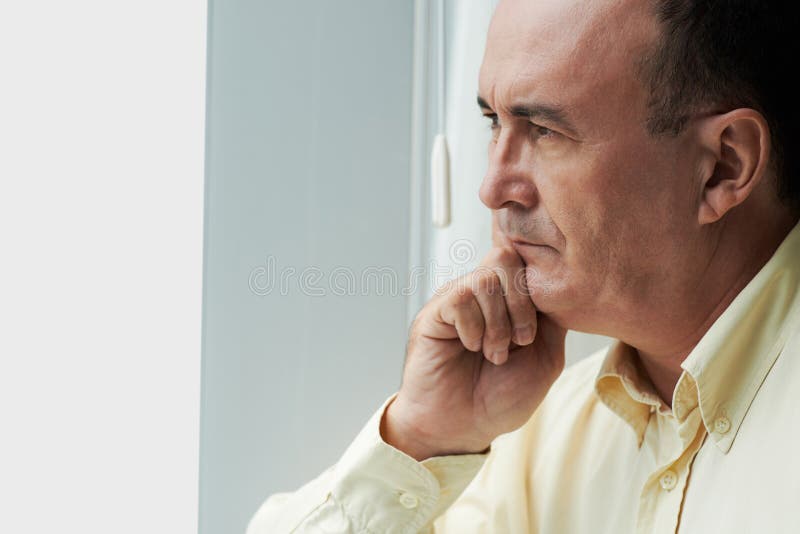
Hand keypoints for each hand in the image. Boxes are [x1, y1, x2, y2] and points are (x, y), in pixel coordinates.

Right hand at [381, 246, 566, 460]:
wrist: (464, 427)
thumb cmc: (501, 397)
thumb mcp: (546, 357)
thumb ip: (553, 317)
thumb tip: (553, 285)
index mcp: (508, 298)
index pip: (526, 261)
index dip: (538, 289)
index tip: (535, 332)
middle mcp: (481, 293)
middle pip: (506, 260)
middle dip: (522, 305)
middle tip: (520, 342)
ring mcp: (456, 299)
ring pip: (484, 279)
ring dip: (497, 324)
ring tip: (493, 354)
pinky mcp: (434, 312)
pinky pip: (460, 299)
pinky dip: (473, 329)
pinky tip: (471, 348)